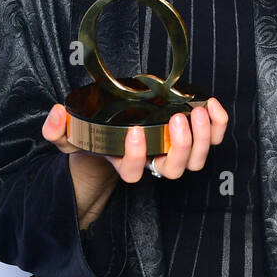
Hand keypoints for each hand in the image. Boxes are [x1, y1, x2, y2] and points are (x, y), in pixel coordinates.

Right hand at [42, 100, 228, 224]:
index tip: (135, 132)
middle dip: (181, 146)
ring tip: (197, 111)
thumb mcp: (70, 135)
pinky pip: (213, 138)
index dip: (136, 157)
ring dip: (203, 136)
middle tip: (177, 118)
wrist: (117, 133)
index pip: (133, 172)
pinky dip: (218, 124)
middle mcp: (153, 162)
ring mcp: (174, 152)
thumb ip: (59, 129)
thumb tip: (58, 114)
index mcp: (125, 163)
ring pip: (197, 159)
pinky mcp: (192, 138)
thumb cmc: (96, 138)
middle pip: (174, 169)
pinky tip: (211, 104)